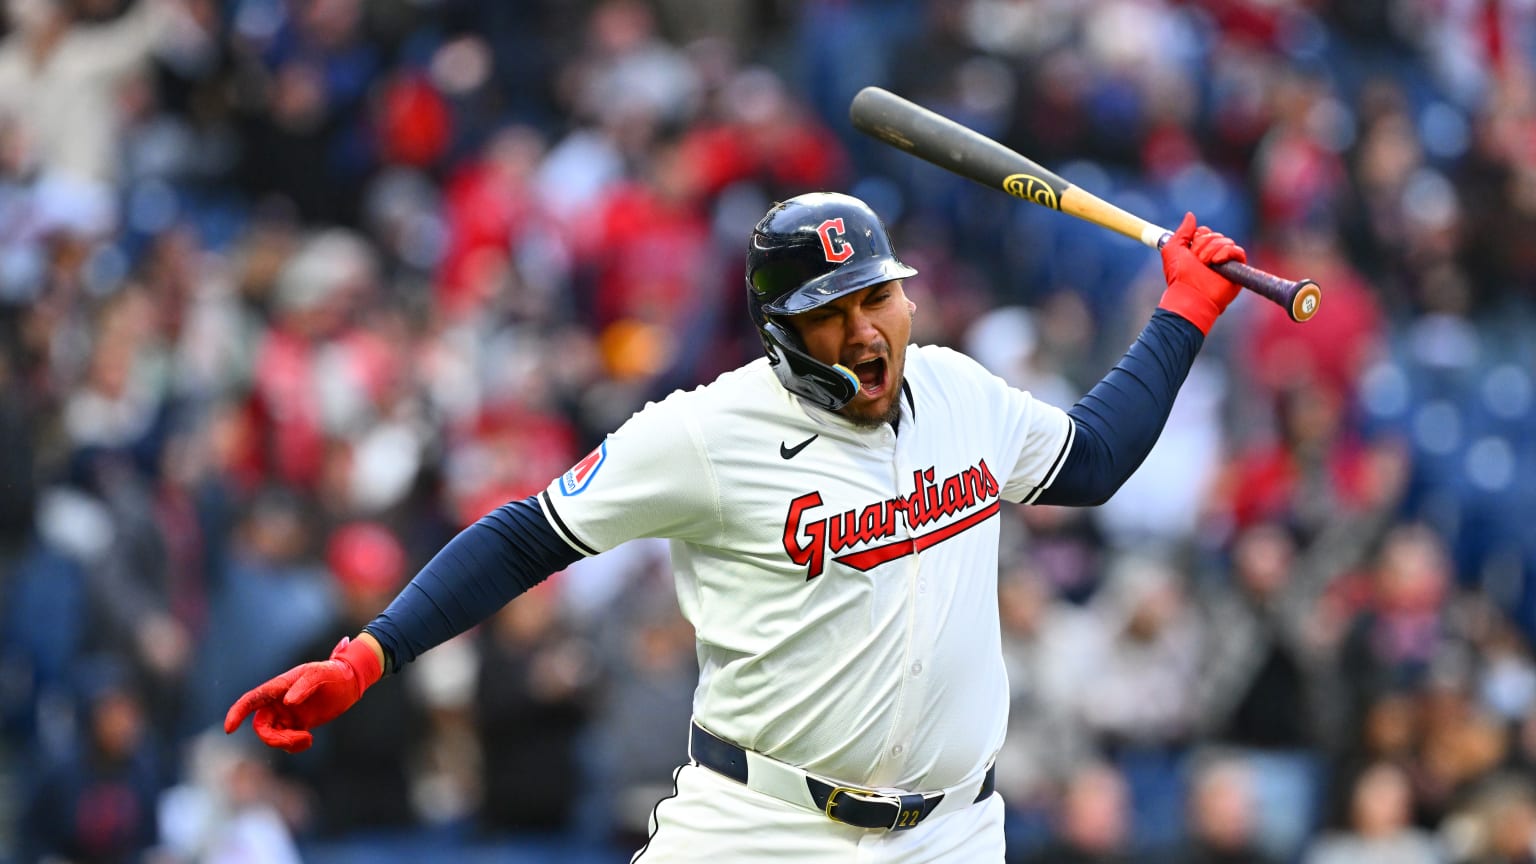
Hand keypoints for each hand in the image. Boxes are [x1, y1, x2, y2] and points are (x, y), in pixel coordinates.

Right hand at [224, 636, 382, 752]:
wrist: (352, 680)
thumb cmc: (335, 672)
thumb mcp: (321, 673)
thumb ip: (304, 686)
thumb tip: (287, 702)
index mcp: (280, 686)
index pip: (251, 700)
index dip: (237, 713)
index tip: (229, 729)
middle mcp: (279, 701)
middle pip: (261, 726)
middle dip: (274, 738)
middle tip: (299, 739)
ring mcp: (287, 713)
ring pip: (273, 735)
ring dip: (286, 743)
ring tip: (307, 739)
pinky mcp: (298, 724)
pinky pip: (287, 740)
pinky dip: (294, 745)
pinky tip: (308, 740)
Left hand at [1157, 212, 1245, 334]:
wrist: (1189, 294)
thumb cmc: (1179, 276)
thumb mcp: (1173, 249)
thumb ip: (1182, 231)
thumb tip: (1190, 215)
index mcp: (1199, 251)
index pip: (1205, 232)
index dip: (1199, 236)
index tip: (1191, 248)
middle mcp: (1213, 255)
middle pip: (1215, 235)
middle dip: (1203, 245)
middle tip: (1197, 260)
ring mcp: (1226, 262)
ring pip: (1226, 241)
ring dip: (1212, 251)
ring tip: (1205, 265)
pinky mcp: (1237, 270)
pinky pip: (1238, 251)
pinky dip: (1227, 253)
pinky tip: (1216, 262)